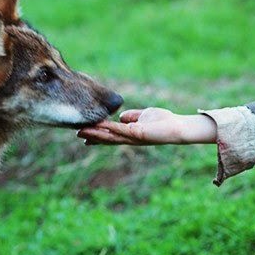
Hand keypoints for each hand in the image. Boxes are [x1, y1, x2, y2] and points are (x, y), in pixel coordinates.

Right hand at [76, 108, 215, 145]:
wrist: (177, 127)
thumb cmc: (164, 121)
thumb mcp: (144, 116)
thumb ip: (132, 117)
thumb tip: (120, 117)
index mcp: (130, 134)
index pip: (111, 135)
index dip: (97, 135)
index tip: (83, 134)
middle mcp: (130, 138)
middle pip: (107, 139)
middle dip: (93, 137)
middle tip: (77, 134)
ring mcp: (133, 137)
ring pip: (110, 137)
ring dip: (96, 134)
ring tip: (81, 131)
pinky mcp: (138, 134)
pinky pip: (119, 130)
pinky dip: (108, 128)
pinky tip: (98, 125)